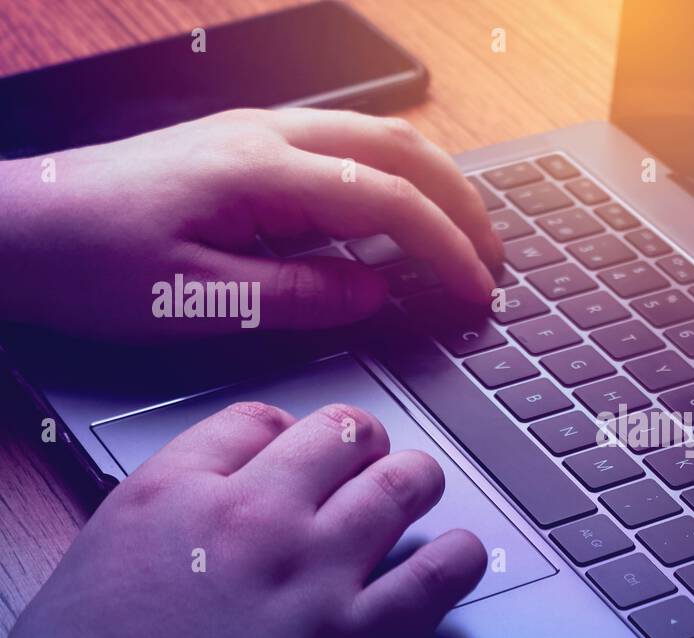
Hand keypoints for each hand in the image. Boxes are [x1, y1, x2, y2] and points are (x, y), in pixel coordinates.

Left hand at [0, 108, 502, 338]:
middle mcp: (268, 136)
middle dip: (461, 204)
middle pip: (400, 151)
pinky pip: (344, 150)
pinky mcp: (246, 149)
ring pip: (378, 139)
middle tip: (496, 259)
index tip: (479, 291)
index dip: (445, 248)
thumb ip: (296, 293)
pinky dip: (394, 180)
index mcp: (262, 170)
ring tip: (466, 236)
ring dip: (435, 185)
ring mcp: (258, 134)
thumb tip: (375, 290)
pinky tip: (400, 216)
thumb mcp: (195, 298)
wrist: (13, 224)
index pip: (387, 200)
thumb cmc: (87, 259)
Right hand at [0, 400, 485, 637]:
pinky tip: (460, 556)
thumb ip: (162, 526)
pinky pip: (435, 579)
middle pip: (339, 437)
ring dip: (417, 482)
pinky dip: (458, 558)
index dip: (288, 431)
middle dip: (363, 443)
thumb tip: (206, 514)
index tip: (300, 446)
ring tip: (422, 488)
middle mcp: (250, 521)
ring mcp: (309, 580)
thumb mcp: (95, 569)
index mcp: (173, 496)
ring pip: (398, 489)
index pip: (257, 421)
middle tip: (373, 458)